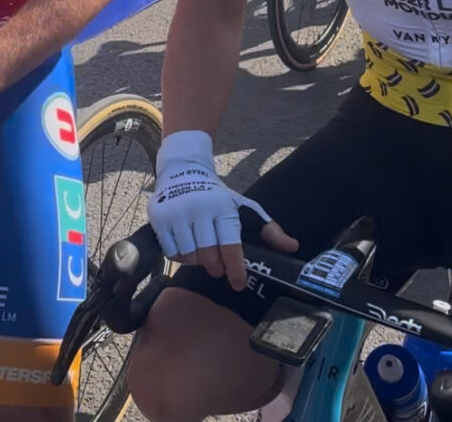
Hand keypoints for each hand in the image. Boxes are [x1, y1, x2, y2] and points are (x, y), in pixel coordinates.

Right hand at [148, 130, 298, 290]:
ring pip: (188, 257)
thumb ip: (269, 229)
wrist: (183, 168)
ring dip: (197, 261)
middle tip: (219, 264)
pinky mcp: (159, 217)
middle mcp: (198, 208)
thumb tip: (292, 247)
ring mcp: (176, 212)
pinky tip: (187, 244)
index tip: (238, 283)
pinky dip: (180, 255)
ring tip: (202, 250)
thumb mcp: (245, 207)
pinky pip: (171, 252)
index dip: (235, 270)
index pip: (230, 247)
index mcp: (223, 206)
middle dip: (216, 267)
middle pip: (208, 257)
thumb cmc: (218, 194)